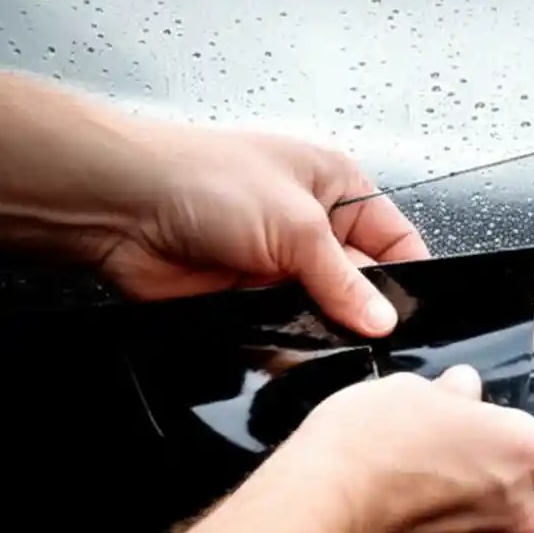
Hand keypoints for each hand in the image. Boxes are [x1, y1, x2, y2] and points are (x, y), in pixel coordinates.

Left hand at [99, 123, 427, 335]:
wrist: (120, 206)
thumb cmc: (203, 180)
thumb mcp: (297, 226)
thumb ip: (344, 281)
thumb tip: (383, 320)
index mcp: (336, 188)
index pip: (397, 240)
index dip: (409, 278)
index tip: (413, 316)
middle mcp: (312, 227)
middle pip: (363, 283)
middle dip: (364, 310)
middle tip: (369, 338)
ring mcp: (280, 266)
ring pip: (325, 314)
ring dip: (325, 331)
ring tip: (328, 344)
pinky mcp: (249, 302)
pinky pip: (286, 335)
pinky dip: (291, 348)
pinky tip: (293, 352)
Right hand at [272, 365, 533, 532]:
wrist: (325, 506)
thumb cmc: (371, 444)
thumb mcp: (413, 388)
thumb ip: (452, 392)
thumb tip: (461, 389)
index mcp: (526, 449)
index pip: (513, 429)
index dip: (475, 422)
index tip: (446, 421)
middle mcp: (521, 505)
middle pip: (502, 477)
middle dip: (468, 465)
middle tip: (419, 452)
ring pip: (476, 516)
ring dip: (451, 504)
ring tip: (400, 485)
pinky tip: (394, 515)